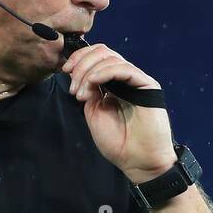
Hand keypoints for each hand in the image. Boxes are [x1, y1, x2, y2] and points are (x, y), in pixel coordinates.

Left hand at [62, 42, 176, 183]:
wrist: (137, 160)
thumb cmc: (118, 142)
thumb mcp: (94, 113)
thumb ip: (89, 92)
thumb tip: (83, 76)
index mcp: (112, 84)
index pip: (97, 57)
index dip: (79, 58)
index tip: (65, 71)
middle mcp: (125, 78)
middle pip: (103, 52)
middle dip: (81, 63)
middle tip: (72, 84)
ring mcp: (136, 80)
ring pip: (111, 58)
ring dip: (88, 72)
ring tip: (80, 94)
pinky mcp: (147, 85)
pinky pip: (124, 69)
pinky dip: (103, 73)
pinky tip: (92, 84)